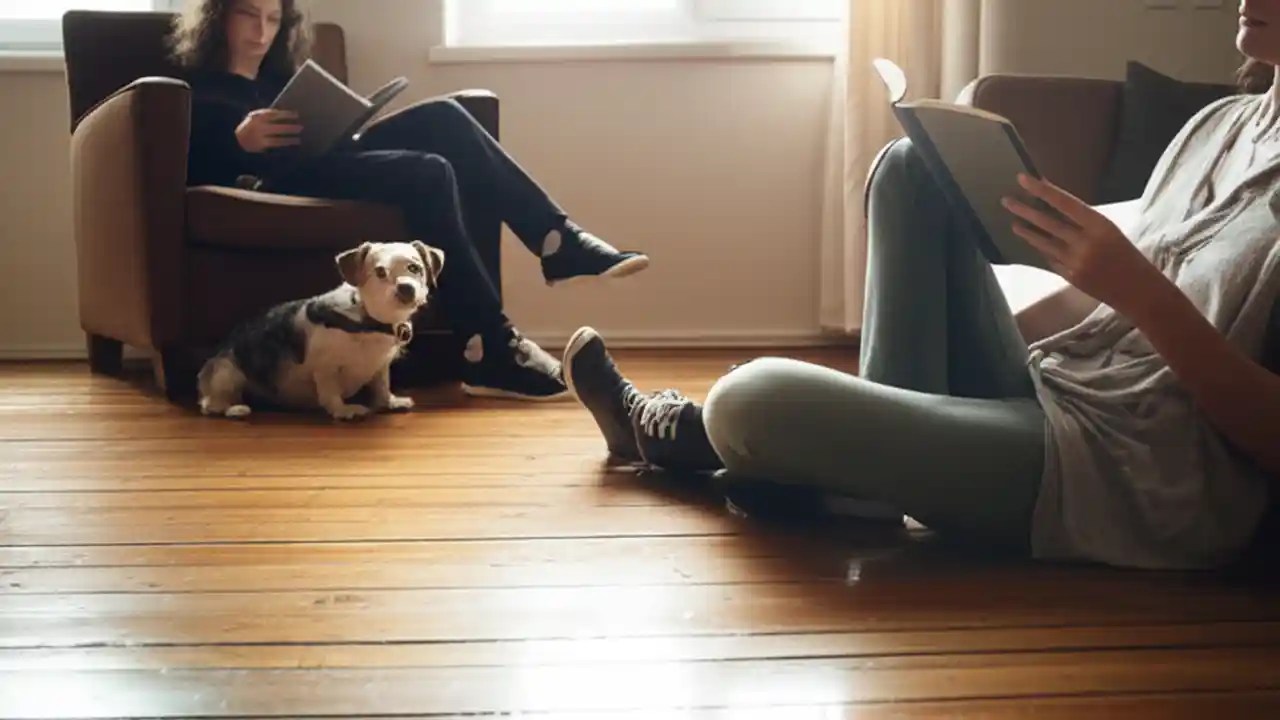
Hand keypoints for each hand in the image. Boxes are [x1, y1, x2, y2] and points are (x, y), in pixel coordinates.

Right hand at [235, 109, 302, 152]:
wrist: (236, 139)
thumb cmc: (250, 125)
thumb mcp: (255, 116)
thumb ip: (267, 114)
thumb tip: (285, 114)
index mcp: (257, 117)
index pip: (274, 115)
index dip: (286, 115)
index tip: (296, 115)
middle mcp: (258, 128)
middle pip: (277, 128)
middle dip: (290, 128)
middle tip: (301, 127)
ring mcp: (259, 139)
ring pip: (277, 140)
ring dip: (289, 139)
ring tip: (298, 139)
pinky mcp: (260, 148)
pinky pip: (274, 147)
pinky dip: (283, 146)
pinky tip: (290, 145)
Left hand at [1002, 174, 1165, 318]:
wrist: (1139, 290)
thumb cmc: (1126, 255)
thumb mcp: (1110, 231)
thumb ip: (1084, 221)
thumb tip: (1056, 206)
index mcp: (1100, 225)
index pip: (1065, 203)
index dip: (1043, 190)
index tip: (1024, 179)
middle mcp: (1086, 242)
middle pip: (1048, 223)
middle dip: (1025, 210)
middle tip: (1006, 200)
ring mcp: (1075, 262)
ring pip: (1044, 243)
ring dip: (1027, 232)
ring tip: (1014, 223)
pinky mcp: (1070, 277)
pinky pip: (1050, 259)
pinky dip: (1042, 250)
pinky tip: (1034, 243)